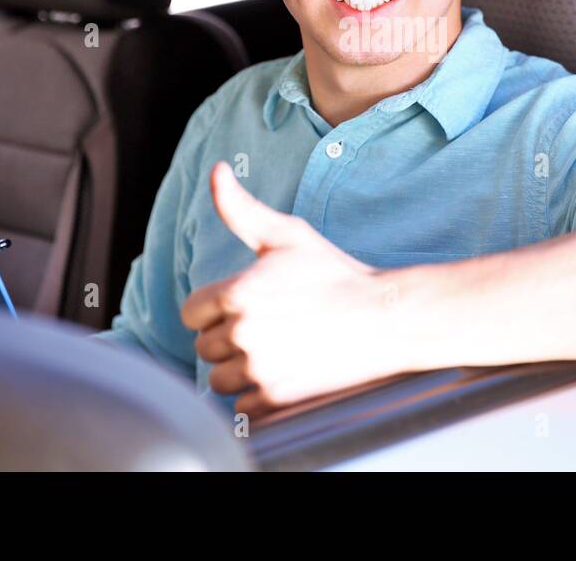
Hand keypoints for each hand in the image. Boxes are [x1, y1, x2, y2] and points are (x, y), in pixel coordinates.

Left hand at [182, 161, 406, 417]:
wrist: (384, 317)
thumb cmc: (334, 273)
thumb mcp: (287, 235)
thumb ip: (241, 208)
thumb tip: (217, 170)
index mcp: (237, 293)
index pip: (191, 313)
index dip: (215, 308)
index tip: (244, 305)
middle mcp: (242, 333)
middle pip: (204, 347)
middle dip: (228, 338)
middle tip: (269, 325)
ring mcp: (259, 369)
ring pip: (218, 379)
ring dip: (239, 368)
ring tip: (275, 349)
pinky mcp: (275, 398)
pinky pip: (240, 406)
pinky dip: (257, 395)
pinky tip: (285, 372)